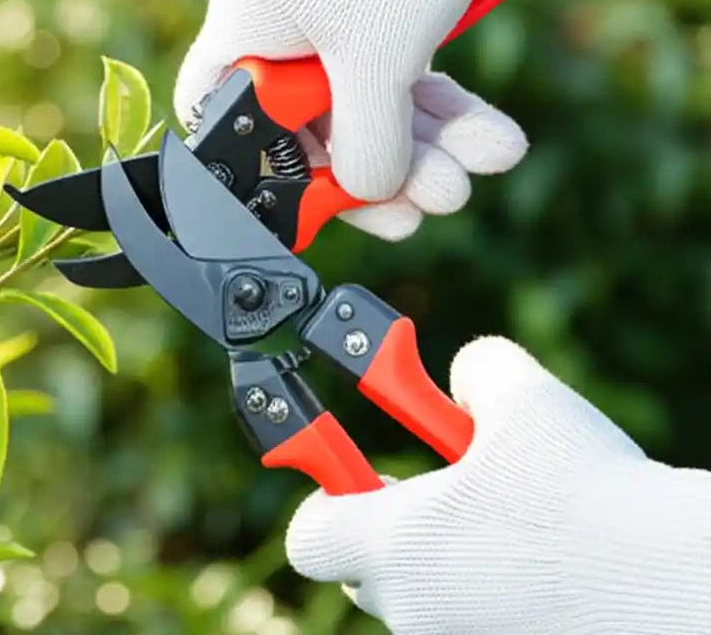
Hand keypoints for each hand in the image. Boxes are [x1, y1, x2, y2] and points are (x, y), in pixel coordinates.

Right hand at [177, 0, 527, 239]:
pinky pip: (404, 74)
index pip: (221, 116)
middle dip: (382, 168)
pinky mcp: (388, 5)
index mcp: (246, 25)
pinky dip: (445, 108)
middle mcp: (282, 21)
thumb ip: (369, 143)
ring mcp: (336, 12)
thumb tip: (372, 192)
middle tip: (432, 201)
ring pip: (370, 104)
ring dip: (428, 146)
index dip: (260, 170)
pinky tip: (492, 136)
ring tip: (482, 166)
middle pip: (314, 125)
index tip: (314, 205)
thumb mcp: (382, 58)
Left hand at [285, 338, 710, 633]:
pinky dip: (486, 590)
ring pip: (423, 595)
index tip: (347, 466)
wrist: (671, 586)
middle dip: (391, 526)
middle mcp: (412, 608)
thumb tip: (467, 369)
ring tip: (504, 521)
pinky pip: (468, 617)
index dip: (325, 494)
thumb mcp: (525, 400)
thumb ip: (476, 369)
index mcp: (394, 546)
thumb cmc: (588, 496)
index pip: (308, 536)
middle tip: (436, 490)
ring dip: (443, 559)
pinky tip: (537, 562)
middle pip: (364, 568)